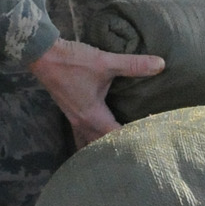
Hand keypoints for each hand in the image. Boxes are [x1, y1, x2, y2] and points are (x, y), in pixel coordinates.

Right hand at [30, 38, 164, 146]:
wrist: (43, 55)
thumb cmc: (73, 61)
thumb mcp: (105, 62)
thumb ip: (133, 65)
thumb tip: (161, 64)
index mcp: (93, 116)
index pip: (116, 137)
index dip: (134, 139)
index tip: (150, 140)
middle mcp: (83, 123)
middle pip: (103, 145)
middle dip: (120, 148)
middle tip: (140, 147)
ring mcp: (74, 120)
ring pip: (91, 142)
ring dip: (105, 147)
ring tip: (122, 150)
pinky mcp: (71, 113)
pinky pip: (83, 135)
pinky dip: (92, 140)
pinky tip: (100, 138)